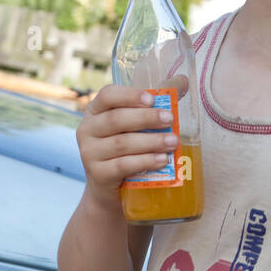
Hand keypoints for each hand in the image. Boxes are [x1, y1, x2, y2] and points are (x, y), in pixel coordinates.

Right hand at [76, 77, 187, 209]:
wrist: (109, 190)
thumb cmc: (125, 150)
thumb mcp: (134, 126)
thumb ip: (154, 103)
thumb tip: (183, 80)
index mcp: (95, 111)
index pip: (107, 95)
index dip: (129, 96)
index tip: (152, 99)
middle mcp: (87, 130)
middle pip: (116, 119)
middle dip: (146, 118)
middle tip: (170, 120)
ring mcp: (89, 153)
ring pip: (122, 143)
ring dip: (150, 141)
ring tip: (172, 142)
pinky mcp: (98, 175)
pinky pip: (122, 165)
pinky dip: (144, 161)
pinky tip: (161, 160)